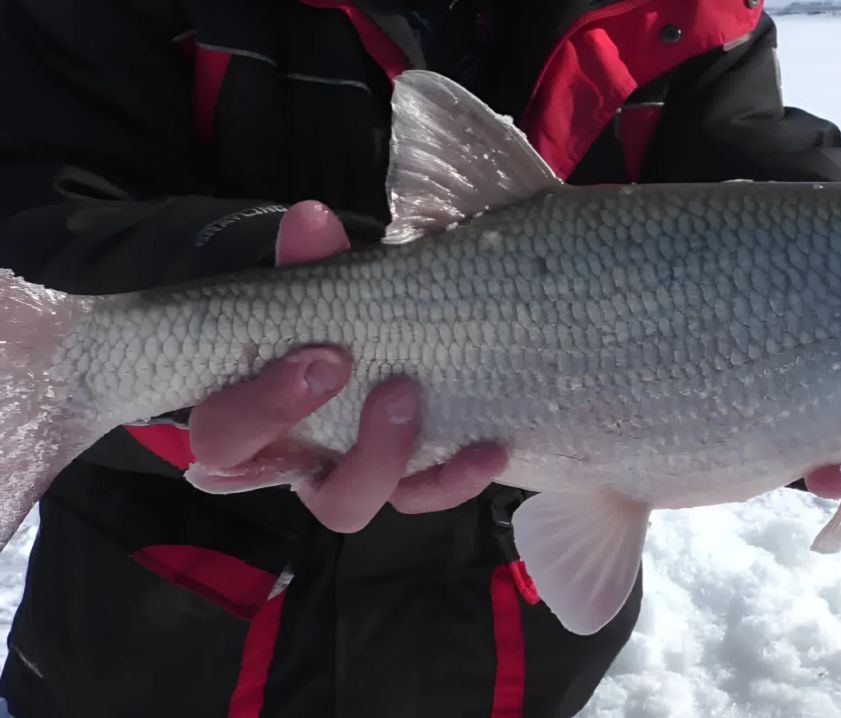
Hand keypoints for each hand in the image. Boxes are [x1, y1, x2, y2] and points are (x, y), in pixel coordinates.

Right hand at [185, 200, 507, 532]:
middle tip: (380, 381)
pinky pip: (426, 496)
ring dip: (391, 458)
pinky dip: (456, 478)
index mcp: (246, 420)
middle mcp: (295, 463)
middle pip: (296, 489)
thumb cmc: (322, 324)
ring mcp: (349, 479)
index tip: (321, 352)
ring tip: (417, 399)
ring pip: (353, 505)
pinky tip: (490, 446)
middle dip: (343, 441)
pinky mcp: (403, 483)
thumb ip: (309, 262)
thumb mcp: (314, 291)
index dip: (265, 407)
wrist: (363, 341)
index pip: (225, 440)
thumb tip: (311, 219)